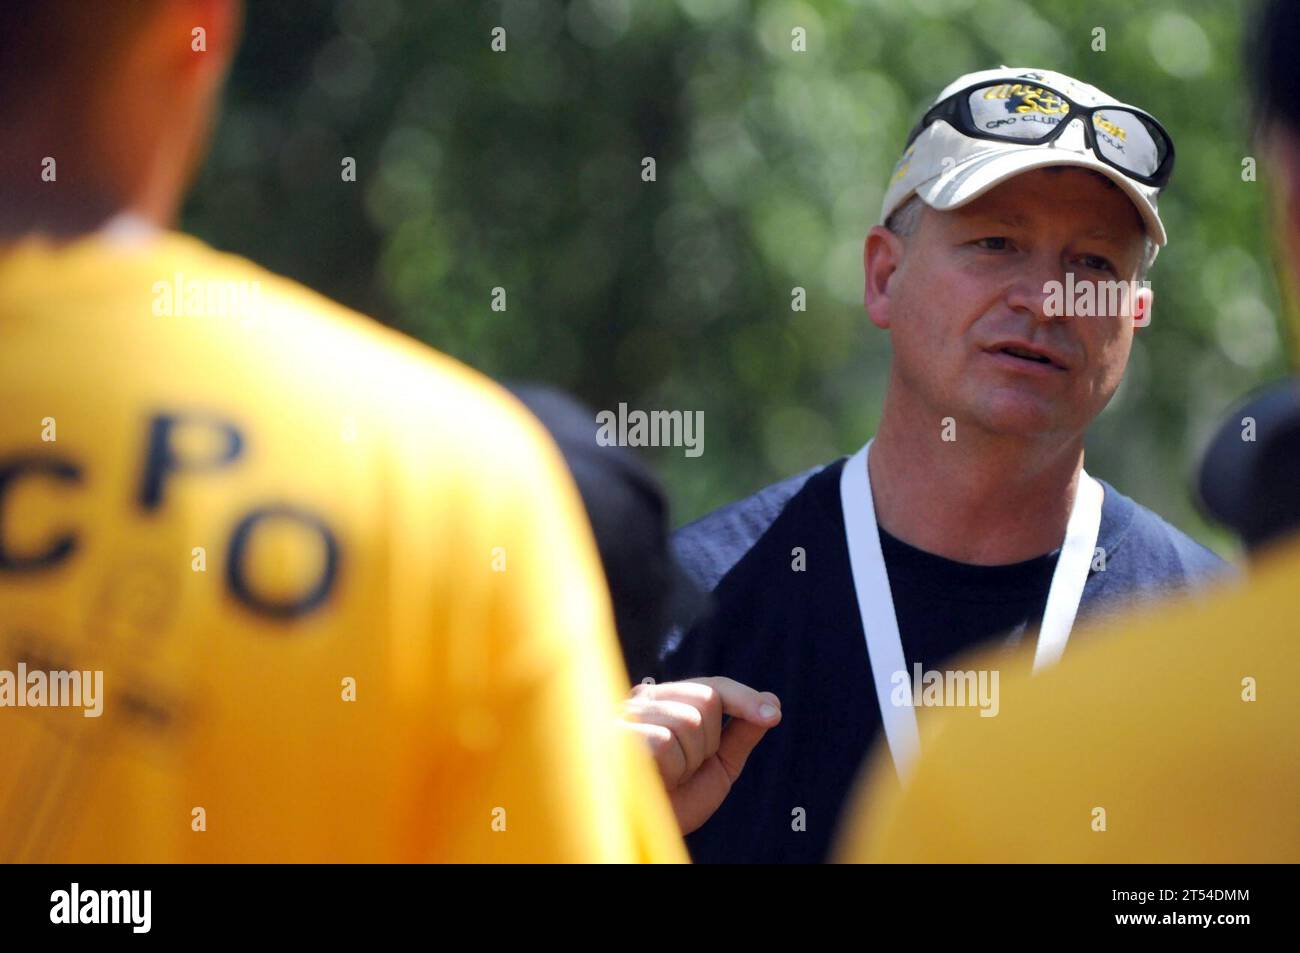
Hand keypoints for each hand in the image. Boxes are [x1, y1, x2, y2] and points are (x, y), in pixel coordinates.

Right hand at [622, 676, 780, 834]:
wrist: (642, 833)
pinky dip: (669, 770)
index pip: (714, 687)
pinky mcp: (614, 732)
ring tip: (667, 778)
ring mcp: (628, 713)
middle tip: (685, 770)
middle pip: (706, 700)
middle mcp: (646, 699)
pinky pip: (664, 740)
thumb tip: (773, 701)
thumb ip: (741, 734)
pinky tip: (653, 780)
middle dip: (708, 745)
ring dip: (687, 763)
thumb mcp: (718, 767)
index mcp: (669, 702)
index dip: (745, 699)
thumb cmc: (676, 800)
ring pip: (688, 722)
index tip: (774, 716)